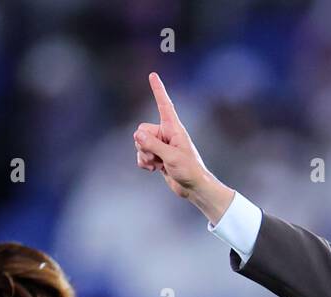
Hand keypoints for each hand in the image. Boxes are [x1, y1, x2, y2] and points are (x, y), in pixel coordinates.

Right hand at [134, 71, 234, 222]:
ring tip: (157, 164)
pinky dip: (144, 162)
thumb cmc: (189, 170)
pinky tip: (154, 169)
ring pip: (139, 143)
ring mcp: (161, 145)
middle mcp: (166, 134)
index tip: (153, 75)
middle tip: (156, 157)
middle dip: (144, 144)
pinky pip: (141, 154)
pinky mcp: (157, 156)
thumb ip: (153, 144)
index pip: (164, 105)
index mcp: (173, 128)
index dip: (158, 90)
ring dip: (144, 155)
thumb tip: (136, 134)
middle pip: (142, 130)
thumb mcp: (171, 156)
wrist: (193, 188)